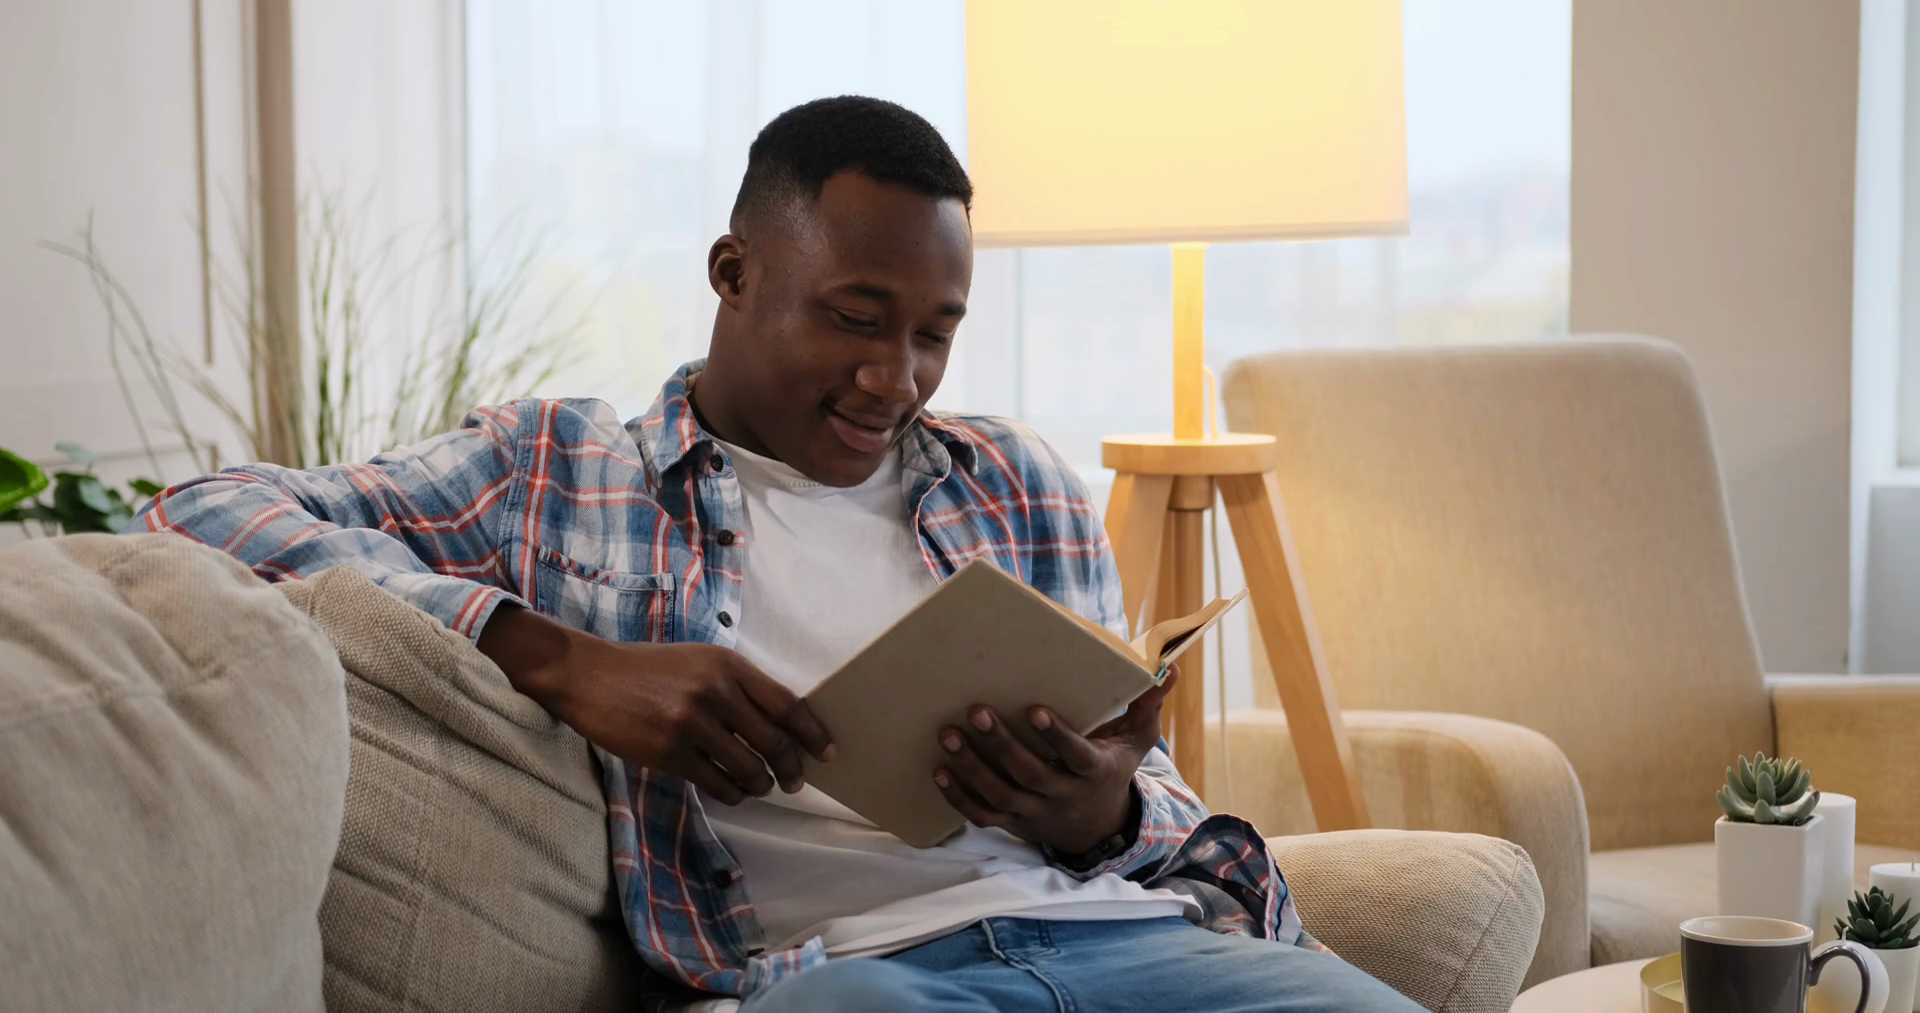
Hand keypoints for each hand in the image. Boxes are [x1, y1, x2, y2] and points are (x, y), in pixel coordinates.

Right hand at [478, 605, 833, 803]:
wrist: (590, 676)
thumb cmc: (649, 669)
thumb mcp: (700, 662)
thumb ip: (737, 687)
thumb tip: (779, 726)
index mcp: (728, 666)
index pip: (786, 705)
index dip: (813, 733)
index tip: (828, 753)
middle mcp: (716, 692)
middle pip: (773, 741)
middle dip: (791, 768)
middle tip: (795, 782)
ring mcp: (692, 724)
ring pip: (748, 769)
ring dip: (760, 785)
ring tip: (759, 787)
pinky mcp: (669, 752)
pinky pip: (717, 784)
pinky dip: (732, 794)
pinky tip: (732, 791)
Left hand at [932, 668, 1177, 854]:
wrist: (1096, 827)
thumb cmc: (1111, 770)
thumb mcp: (1136, 742)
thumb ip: (1146, 706)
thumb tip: (1167, 671)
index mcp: (1093, 771)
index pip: (1075, 756)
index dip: (1056, 736)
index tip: (1034, 709)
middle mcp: (1062, 795)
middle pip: (1028, 774)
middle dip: (1001, 743)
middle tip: (976, 710)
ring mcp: (1034, 812)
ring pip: (1000, 795)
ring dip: (971, 767)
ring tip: (949, 735)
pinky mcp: (1012, 823)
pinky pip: (982, 816)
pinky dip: (959, 797)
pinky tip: (940, 770)